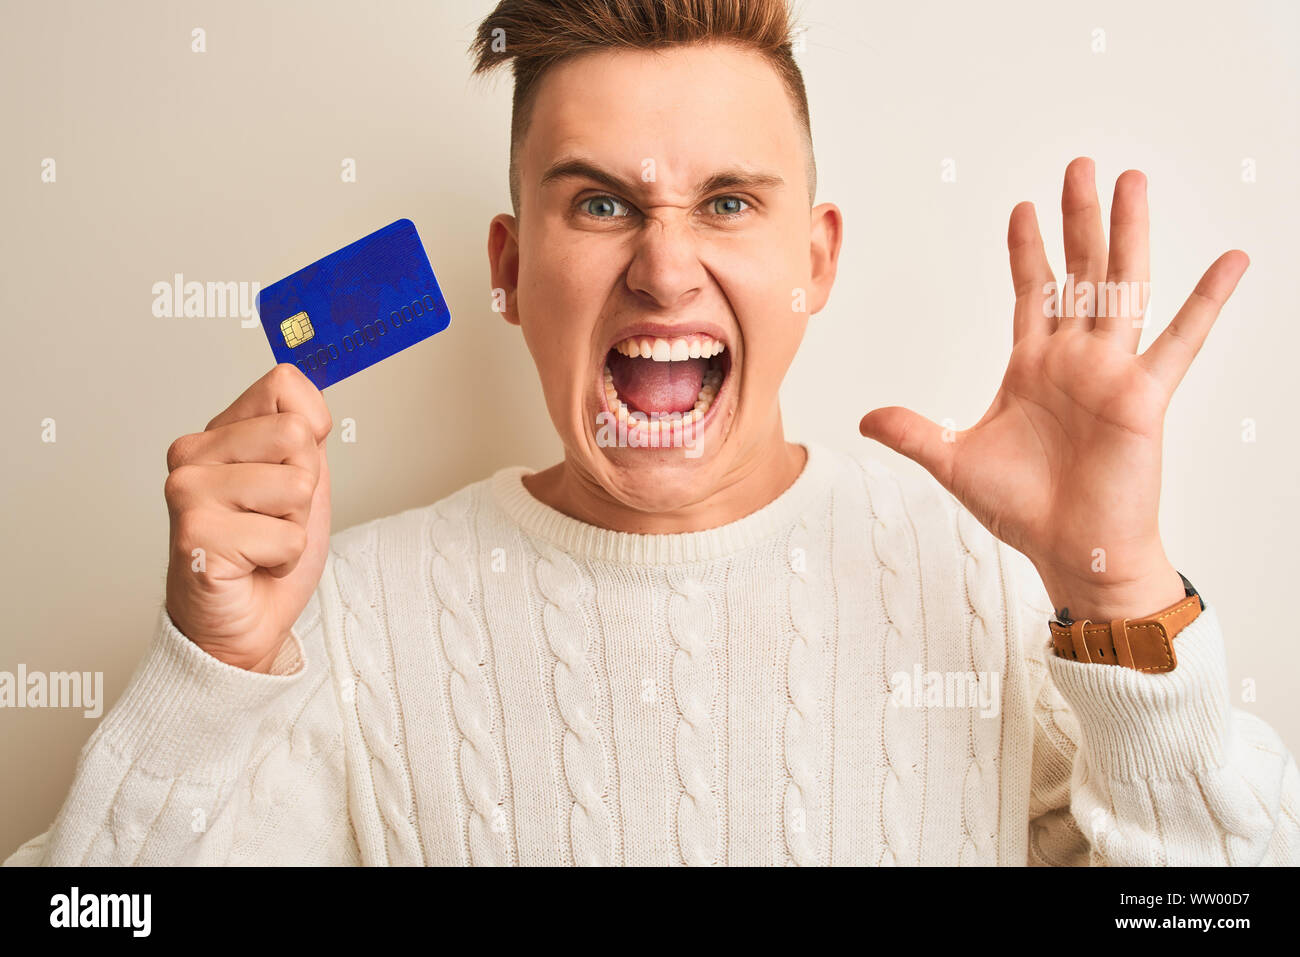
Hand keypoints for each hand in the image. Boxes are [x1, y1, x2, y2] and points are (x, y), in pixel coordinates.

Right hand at [163, 364, 332, 671]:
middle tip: (272, 519)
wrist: (243, 624)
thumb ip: (303, 430)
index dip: (310, 432)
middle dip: (305, 487)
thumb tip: (304, 386)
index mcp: (217, 433)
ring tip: (262, 542)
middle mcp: (192, 455)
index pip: (284, 384)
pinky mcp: (197, 535)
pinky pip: (288, 535)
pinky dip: (285, 559)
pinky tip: (252, 566)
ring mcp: (189, 492)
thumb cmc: (267, 554)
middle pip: (298, 435)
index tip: (290, 471)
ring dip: (295, 526)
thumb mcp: (300, 477)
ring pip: (297, 484)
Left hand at [859, 158, 1247, 620]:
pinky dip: (1207, 301)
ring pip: (1122, 287)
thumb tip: (866, 418)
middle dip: (1077, 219)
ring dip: (1127, 234)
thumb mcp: (954, 462)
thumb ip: (914, 432)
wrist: (1069, 551)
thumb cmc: (1022, 510)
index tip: (1022, 207)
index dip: (1028, 250)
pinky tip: (1231, 260)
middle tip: (1080, 164)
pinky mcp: (1143, 397)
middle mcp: (1075, 360)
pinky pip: (1181, 342)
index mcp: (1033, 366)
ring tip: (1132, 181)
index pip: (1032, 291)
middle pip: (1079, 271)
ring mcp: (1112, 373)